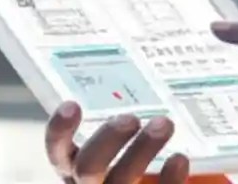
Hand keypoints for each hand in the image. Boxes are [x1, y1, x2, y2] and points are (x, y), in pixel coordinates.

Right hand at [44, 101, 190, 182]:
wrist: (155, 179)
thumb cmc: (137, 150)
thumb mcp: (121, 134)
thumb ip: (123, 111)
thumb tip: (143, 65)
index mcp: (76, 166)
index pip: (58, 151)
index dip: (59, 131)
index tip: (72, 104)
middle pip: (88, 168)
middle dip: (107, 141)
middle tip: (131, 118)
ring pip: (121, 181)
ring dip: (142, 150)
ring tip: (165, 124)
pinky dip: (168, 179)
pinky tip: (179, 158)